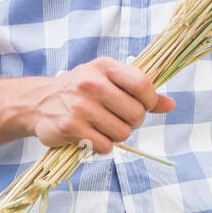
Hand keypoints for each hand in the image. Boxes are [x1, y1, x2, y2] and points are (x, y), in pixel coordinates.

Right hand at [23, 56, 174, 153]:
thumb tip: (171, 105)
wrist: (40, 102)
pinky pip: (104, 146)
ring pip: (122, 133)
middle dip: (134, 122)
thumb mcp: (109, 80)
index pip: (142, 84)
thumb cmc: (83, 90)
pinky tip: (93, 136)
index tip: (145, 106)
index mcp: (105, 67)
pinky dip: (103, 146)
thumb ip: (140, 91)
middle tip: (122, 119)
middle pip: (136, 114)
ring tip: (105, 127)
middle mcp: (91, 84)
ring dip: (118, 135)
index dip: (151, 100)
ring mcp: (80, 106)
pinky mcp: (70, 127)